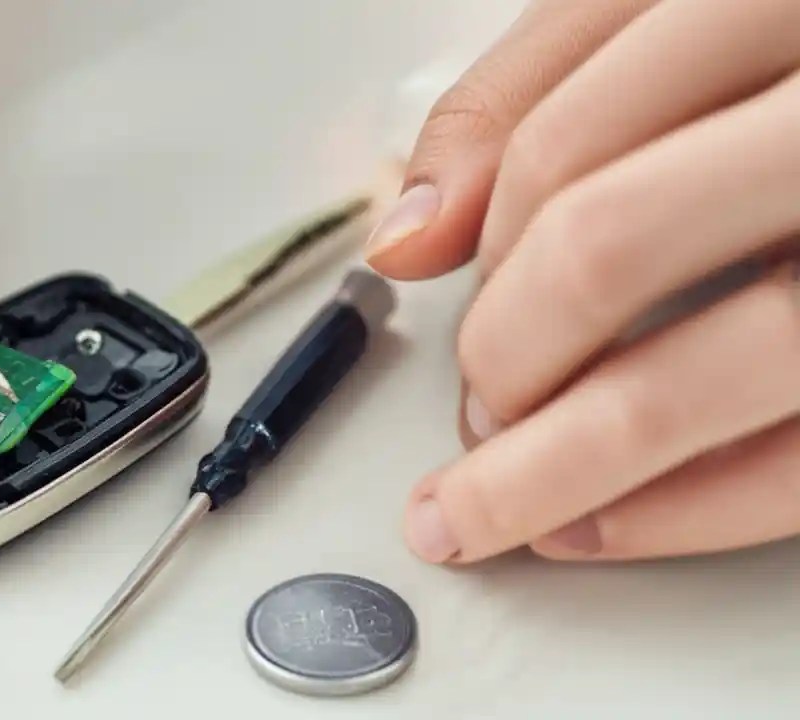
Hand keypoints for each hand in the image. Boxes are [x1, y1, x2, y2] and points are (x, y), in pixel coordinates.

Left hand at [366, 0, 799, 562]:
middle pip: (606, 251)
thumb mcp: (673, 9)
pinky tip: (596, 524)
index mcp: (768, 4)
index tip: (437, 302)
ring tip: (483, 506)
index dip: (479, 251)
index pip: (558, 147)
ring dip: (552, 467)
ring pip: (698, 377)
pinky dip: (679, 514)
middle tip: (477, 405)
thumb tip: (408, 235)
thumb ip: (530, 97)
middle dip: (503, 355)